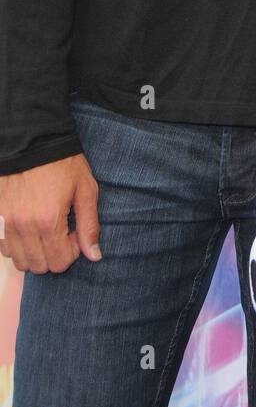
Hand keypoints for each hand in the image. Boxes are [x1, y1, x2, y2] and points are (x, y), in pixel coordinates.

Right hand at [0, 154, 100, 273]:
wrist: (31, 141)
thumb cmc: (62, 163)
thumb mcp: (86, 189)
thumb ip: (90, 225)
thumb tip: (94, 255)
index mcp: (48, 220)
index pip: (59, 262)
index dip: (72, 251)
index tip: (75, 232)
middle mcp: (23, 226)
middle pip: (39, 266)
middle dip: (55, 254)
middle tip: (61, 231)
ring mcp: (5, 223)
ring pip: (19, 260)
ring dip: (35, 252)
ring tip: (45, 230)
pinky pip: (3, 247)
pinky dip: (17, 245)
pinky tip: (29, 228)